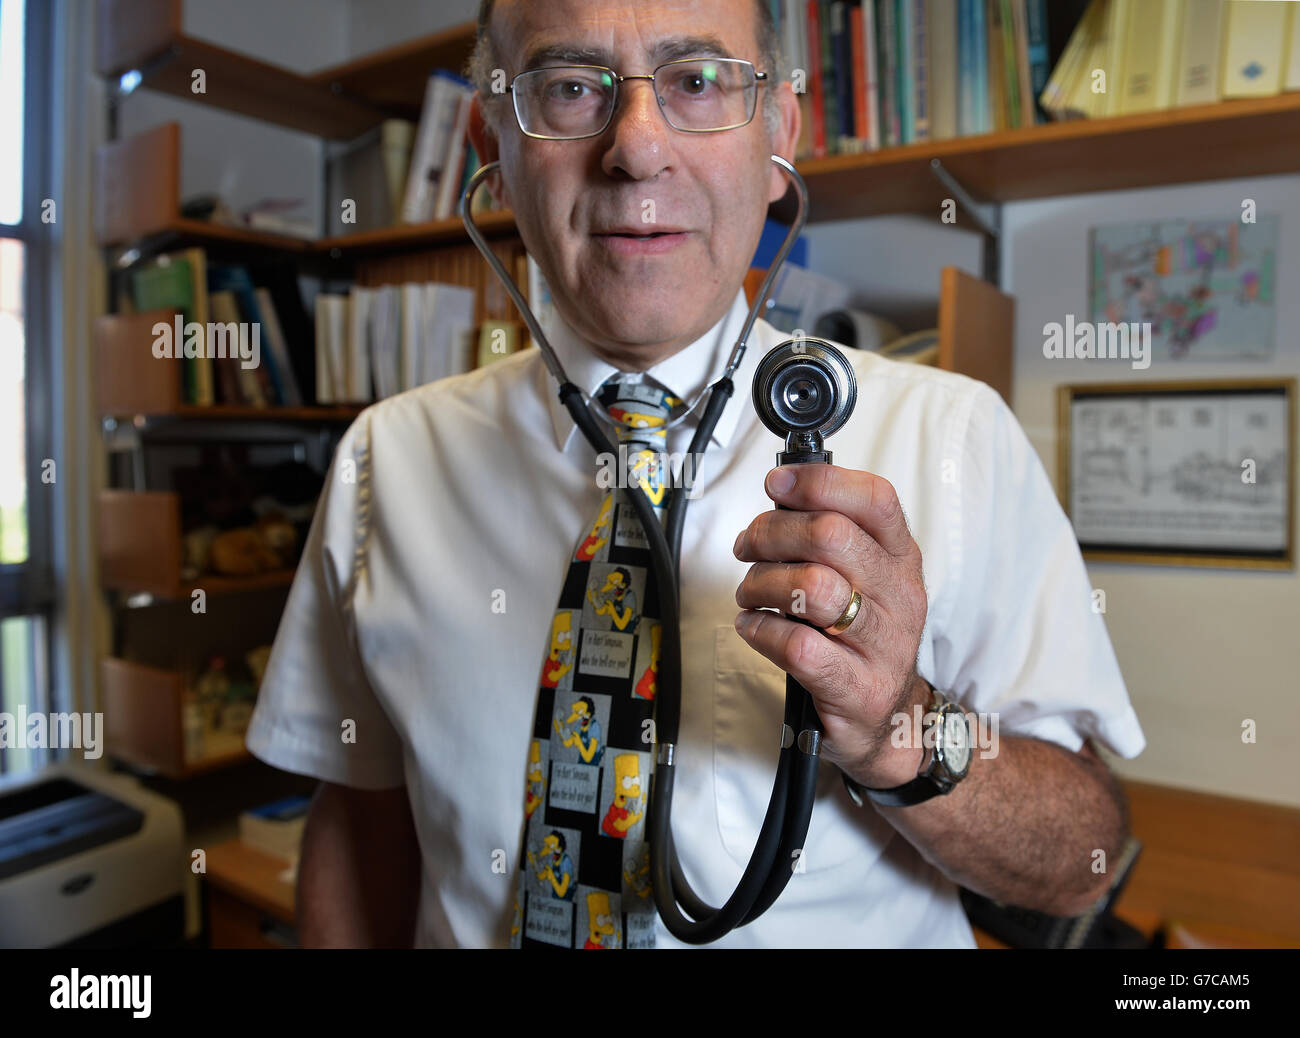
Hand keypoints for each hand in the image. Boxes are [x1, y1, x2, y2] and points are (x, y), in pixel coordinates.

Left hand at [732, 465, 929, 788]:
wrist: (891, 719)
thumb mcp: (864, 578)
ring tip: (751, 594)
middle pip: (831, 536)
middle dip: (772, 533)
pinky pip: (798, 645)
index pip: (874, 499)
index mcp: (902, 558)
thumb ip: (829, 536)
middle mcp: (900, 596)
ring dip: (763, 584)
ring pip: (813, 587)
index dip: (819, 481)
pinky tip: (754, 627)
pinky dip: (762, 630)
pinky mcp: (856, 688)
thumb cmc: (863, 638)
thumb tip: (778, 496)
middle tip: (747, 547)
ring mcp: (882, 644)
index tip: (776, 483)